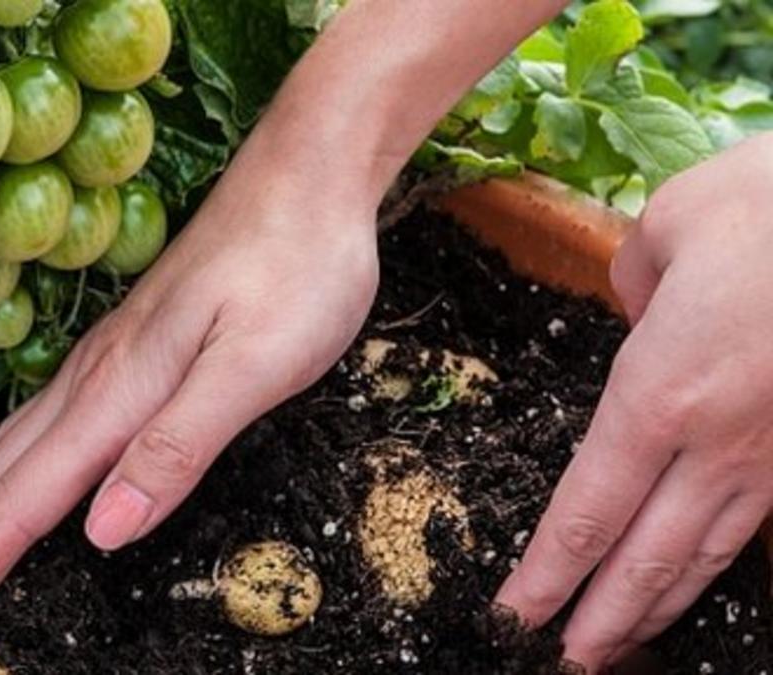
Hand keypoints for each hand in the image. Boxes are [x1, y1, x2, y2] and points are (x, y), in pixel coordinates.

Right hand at [0, 122, 384, 643]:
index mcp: (119, 390)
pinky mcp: (126, 348)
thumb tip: (103, 530)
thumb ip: (176, 449)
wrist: (305, 178)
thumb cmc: (293, 266)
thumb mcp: (252, 367)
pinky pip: (42, 423)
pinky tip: (12, 479)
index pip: (25, 499)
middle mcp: (96, 376)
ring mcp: (105, 359)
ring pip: (12, 448)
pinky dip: (7, 470)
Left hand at [496, 134, 772, 671]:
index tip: (516, 615)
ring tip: (620, 644)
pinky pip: (753, 523)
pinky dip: (717, 564)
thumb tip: (639, 313)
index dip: (549, 573)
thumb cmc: (768, 203)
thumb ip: (637, 286)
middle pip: (646, 554)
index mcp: (661, 395)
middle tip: (561, 663)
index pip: (588, 510)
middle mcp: (718, 441)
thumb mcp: (668, 228)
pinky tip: (699, 578)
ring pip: (706, 553)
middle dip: (599, 616)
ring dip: (657, 606)